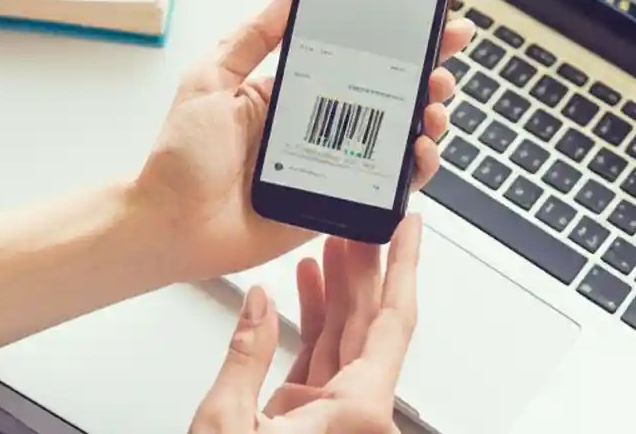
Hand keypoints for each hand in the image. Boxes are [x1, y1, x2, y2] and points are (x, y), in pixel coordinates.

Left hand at [136, 0, 471, 280]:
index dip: (395, 39)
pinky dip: (413, 171)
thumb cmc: (181, 156)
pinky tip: (421, 153)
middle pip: (388, 94)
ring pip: (396, 138)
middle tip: (445, 60)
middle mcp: (317, 125)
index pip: (354, 57)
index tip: (428, 18)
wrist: (168, 224)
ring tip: (434, 107)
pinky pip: (384, 186)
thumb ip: (254, 36)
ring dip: (427, 119)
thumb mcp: (212, 78)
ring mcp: (330, 164)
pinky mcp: (335, 203)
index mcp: (292, 91)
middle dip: (426, 74)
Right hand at [190, 215, 422, 433]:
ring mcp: (335, 416)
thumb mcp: (227, 422)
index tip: (408, 228)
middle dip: (365, 267)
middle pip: (371, 323)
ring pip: (347, 337)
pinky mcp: (311, 417)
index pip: (394, 323)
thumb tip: (258, 302)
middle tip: (362, 221)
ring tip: (332, 241)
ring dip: (339, 288)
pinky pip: (322, 355)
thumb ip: (245, 356)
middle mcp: (356, 413)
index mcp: (358, 412)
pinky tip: (308, 281)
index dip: (404, 267)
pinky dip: (316, 318)